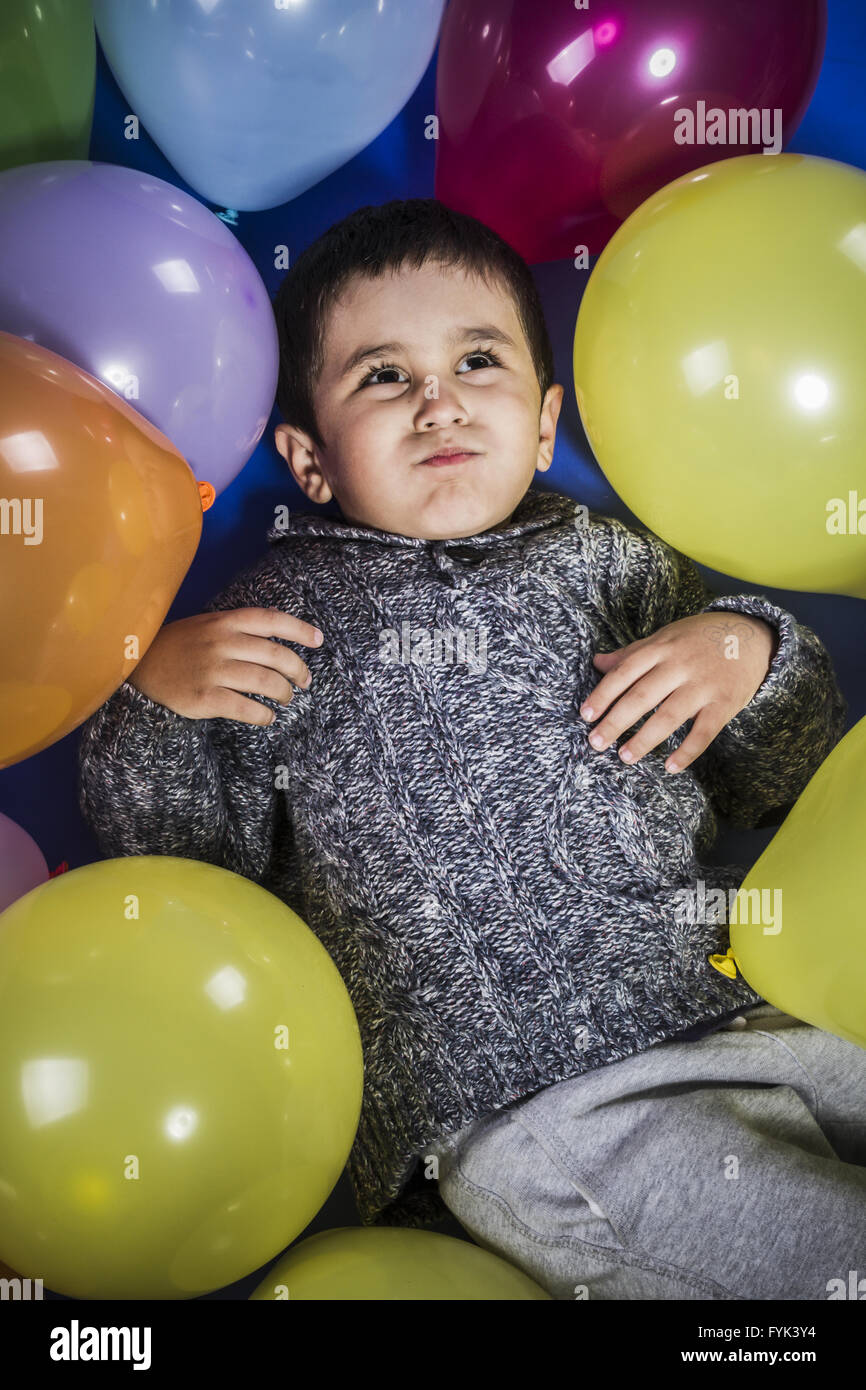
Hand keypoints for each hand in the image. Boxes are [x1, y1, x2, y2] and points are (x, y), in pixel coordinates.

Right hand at [127, 608, 323, 724]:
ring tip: (286, 699)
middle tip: (304, 682)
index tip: (318, 640)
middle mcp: (221, 643)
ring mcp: (213, 670)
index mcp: (224, 622)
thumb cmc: (179, 646)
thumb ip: (238, 628)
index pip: (271, 620)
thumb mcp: (206, 625)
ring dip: (284, 693)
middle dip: (298, 670)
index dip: (299, 629)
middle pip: (276, 655)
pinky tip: (268, 717)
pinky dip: (264, 715)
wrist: (137, 667)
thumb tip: (278, 642)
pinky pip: (246, 708)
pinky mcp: (205, 698)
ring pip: (265, 682)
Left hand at [578, 613, 776, 773]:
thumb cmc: (699, 638)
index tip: (585, 715)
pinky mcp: (724, 703)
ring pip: (669, 717)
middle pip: (641, 697)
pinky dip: (687, 752)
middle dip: (615, 722)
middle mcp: (680, 666)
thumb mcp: (665, 637)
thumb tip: (597, 663)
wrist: (752, 635)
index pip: (625, 673)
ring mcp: (703, 685)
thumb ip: (632, 653)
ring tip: (624, 757)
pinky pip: (703, 732)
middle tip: (596, 743)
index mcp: (661, 648)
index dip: (603, 695)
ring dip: (644, 740)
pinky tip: (670, 767)